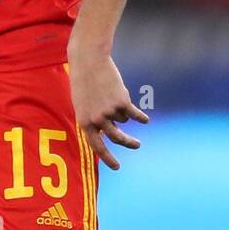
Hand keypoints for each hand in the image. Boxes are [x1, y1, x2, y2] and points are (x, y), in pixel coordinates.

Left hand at [67, 51, 148, 170]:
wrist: (89, 62)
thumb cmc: (83, 82)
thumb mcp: (83, 104)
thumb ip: (94, 119)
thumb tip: (109, 134)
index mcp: (84, 122)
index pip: (97, 146)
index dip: (108, 158)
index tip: (117, 167)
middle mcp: (97, 120)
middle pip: (117, 138)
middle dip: (129, 143)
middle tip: (138, 145)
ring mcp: (110, 112)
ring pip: (124, 119)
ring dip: (122, 109)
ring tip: (115, 96)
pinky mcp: (122, 102)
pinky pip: (134, 114)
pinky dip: (140, 117)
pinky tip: (145, 120)